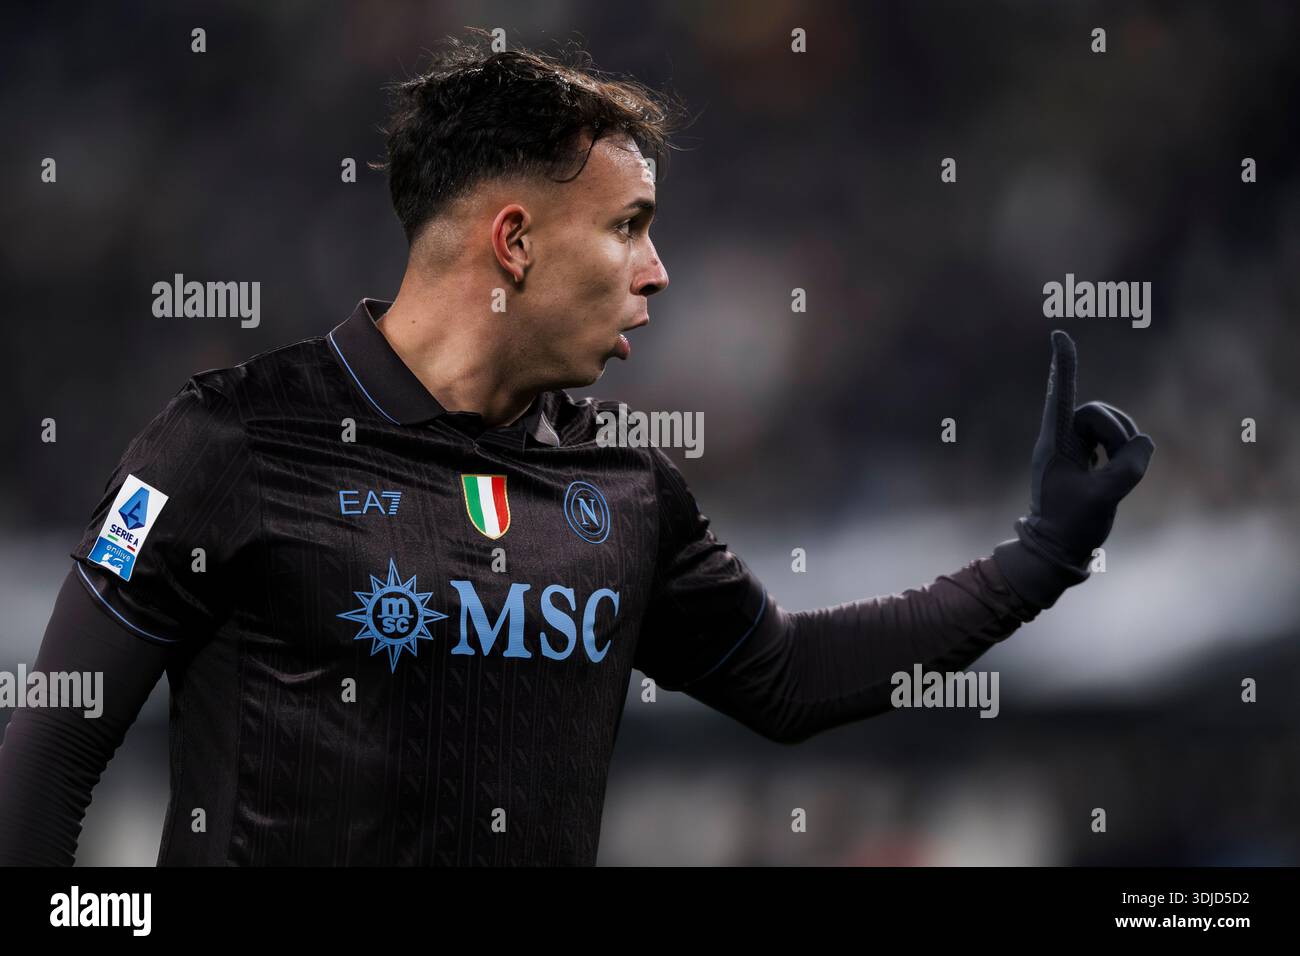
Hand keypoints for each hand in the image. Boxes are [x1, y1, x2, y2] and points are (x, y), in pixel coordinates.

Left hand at [1015, 330, 1155, 573]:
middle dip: (1115, 432)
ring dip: (1121, 444)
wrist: (1057, 548)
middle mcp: (1060, 439)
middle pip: (1095, 412)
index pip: (1060, 397)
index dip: (1064, 366)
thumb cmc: (1072, 525)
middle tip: (1113, 464)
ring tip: (1112, 473)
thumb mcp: (1103, 499)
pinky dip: (1121, 452)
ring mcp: (1072, 446)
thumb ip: (1127, 469)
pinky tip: (1109, 470)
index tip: (1059, 334)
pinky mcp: (1084, 455)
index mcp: (1054, 444)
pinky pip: (1112, 438)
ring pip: (1108, 424)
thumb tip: (1143, 443)